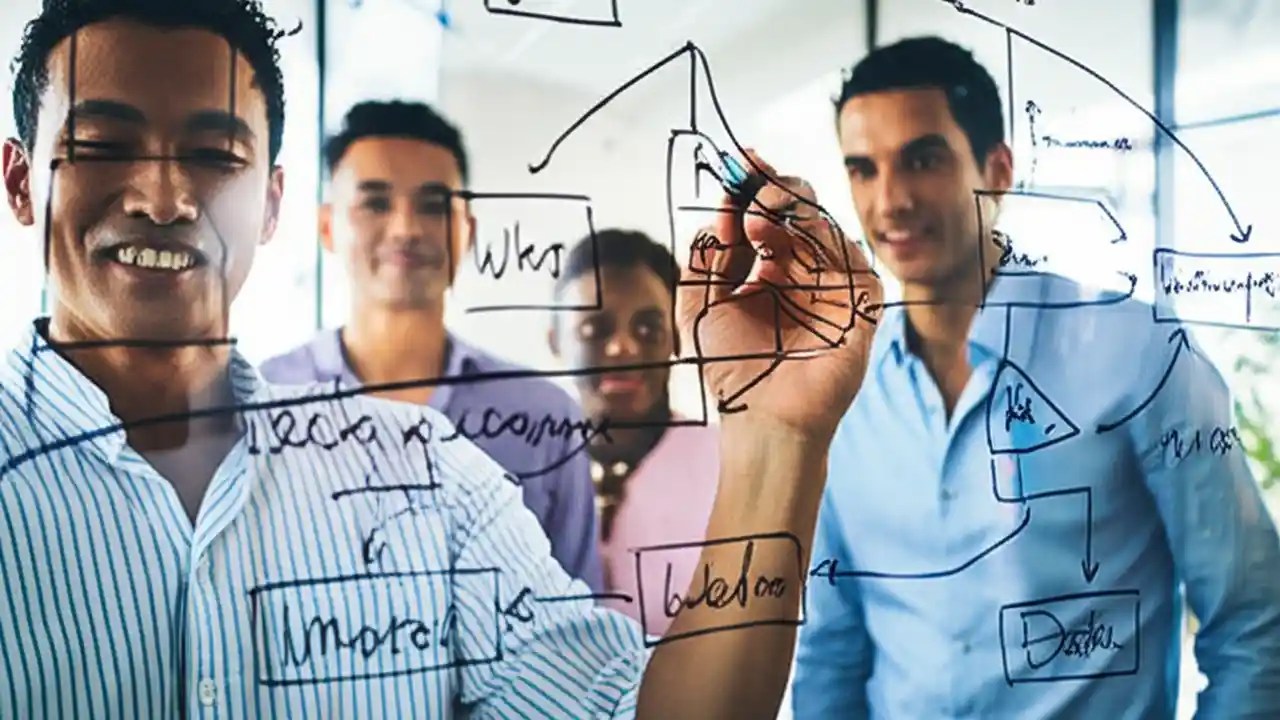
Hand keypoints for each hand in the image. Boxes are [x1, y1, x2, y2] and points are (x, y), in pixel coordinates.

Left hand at [677, 151, 881, 440]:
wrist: (762, 417)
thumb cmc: (731, 370)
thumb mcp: (699, 306)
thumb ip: (704, 260)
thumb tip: (717, 217)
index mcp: (767, 270)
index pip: (765, 214)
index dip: (754, 184)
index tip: (740, 160)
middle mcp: (802, 273)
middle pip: (800, 210)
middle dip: (775, 191)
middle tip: (753, 193)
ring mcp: (833, 287)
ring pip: (825, 226)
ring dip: (792, 216)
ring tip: (757, 227)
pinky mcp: (860, 306)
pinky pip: (853, 260)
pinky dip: (824, 243)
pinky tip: (790, 248)